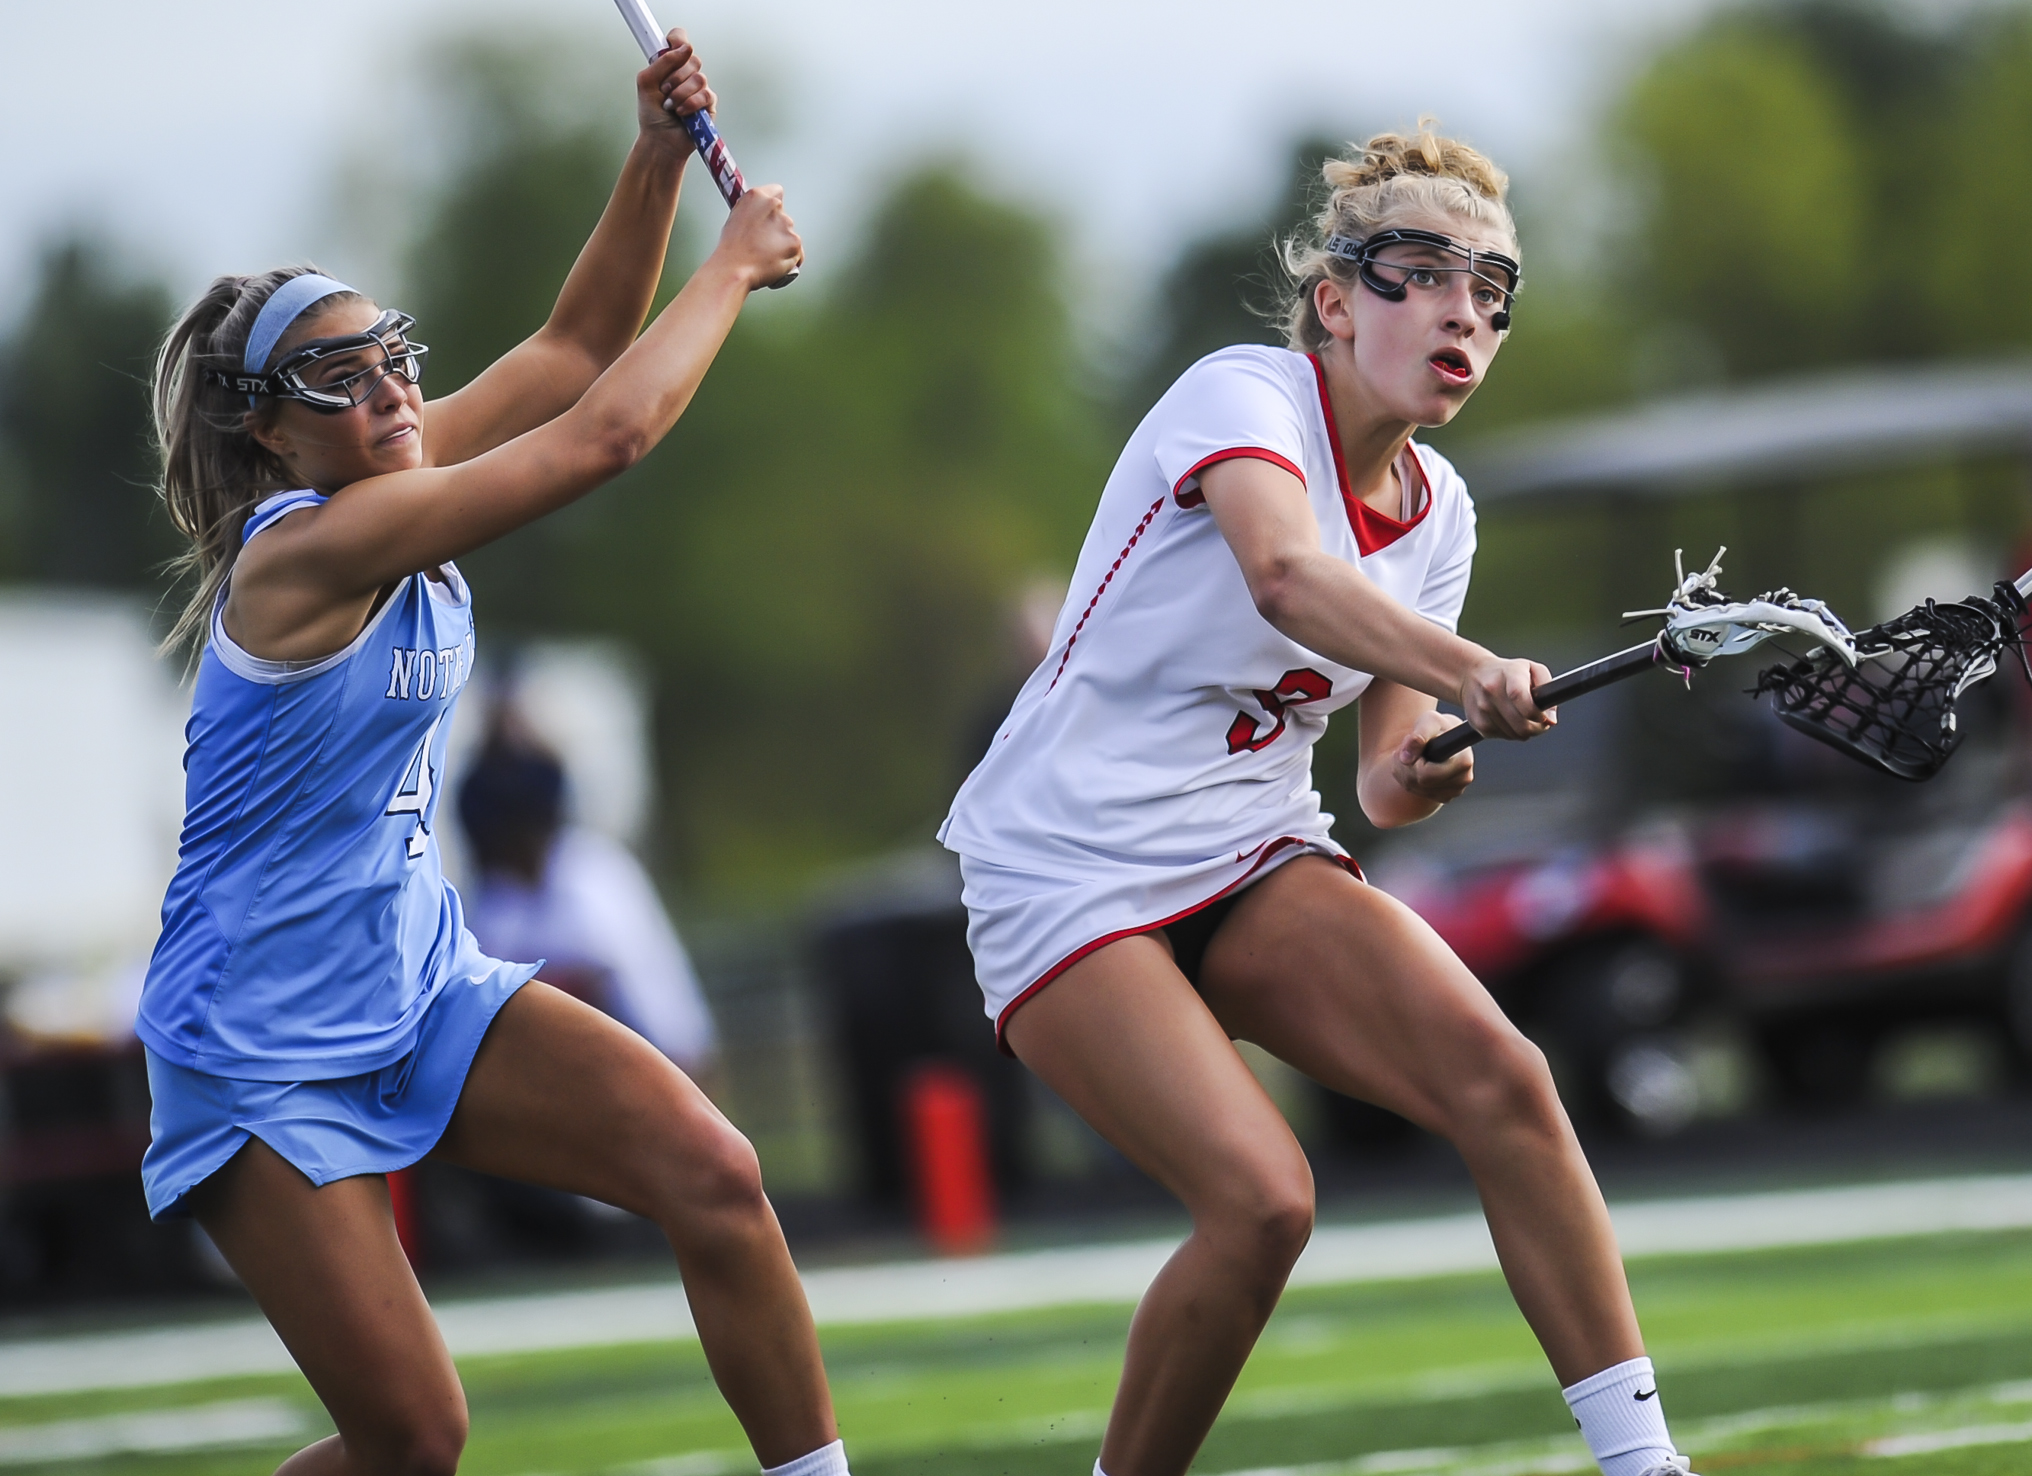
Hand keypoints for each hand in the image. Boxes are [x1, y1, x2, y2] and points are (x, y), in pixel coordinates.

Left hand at [636, 29, 714, 159]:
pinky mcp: (709, 104)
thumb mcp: (646, 82)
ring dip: (680, 93)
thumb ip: (661, 62)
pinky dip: (690, 104)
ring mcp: (699, 88)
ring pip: (698, 78)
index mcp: (671, 64)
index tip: (671, 48)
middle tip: (664, 90)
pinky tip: (682, 113)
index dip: (678, 40)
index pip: (680, 40)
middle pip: (692, 58)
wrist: (659, 139)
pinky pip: (705, 95)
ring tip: (670, 106)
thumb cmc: (651, 114)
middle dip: (675, 76)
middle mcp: (686, 74)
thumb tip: (684, 48)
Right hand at [713, 185, 801, 290]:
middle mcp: (774, 206)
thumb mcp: (735, 218)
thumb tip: (760, 215)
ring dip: (783, 245)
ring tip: (765, 256)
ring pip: (790, 235)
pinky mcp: (795, 242)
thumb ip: (752, 211)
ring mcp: (786, 224)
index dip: (773, 206)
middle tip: (763, 243)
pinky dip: (790, 259)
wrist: (733, 269)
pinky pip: (798, 253)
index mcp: (757, 196)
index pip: (777, 192)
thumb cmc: (731, 249)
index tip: (769, 216)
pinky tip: (775, 263)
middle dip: (777, 230)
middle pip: (784, 217)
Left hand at [1393, 709, 1475, 803]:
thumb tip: (1406, 758)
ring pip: (1415, 788)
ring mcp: (1454, 791)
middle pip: (1419, 783)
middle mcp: (1463, 780)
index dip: (1414, 760)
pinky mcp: (1444, 796)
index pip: (1426, 774)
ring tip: (1412, 754)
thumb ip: (1418, 736)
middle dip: (1407, 765)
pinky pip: (1417, 792)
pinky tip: (1414, 765)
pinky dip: (1408, 779)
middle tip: (1408, 748)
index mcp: (1463, 763)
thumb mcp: (1428, 722)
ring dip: (1405, 771)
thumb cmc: (1437, 726)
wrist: (1443, 736)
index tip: (1415, 747)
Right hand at [1460, 656, 1555, 740]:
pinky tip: (1509, 720)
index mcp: (1508, 673)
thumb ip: (1548, 690)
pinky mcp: (1477, 722)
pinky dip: (1510, 732)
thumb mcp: (1532, 670)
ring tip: (1523, 717)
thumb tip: (1551, 719)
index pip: (1520, 697)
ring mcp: (1482, 708)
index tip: (1544, 717)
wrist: (1473, 674)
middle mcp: (1491, 690)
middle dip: (1536, 728)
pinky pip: (1502, 736)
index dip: (1536, 713)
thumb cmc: (1508, 672)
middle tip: (1540, 721)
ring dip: (1523, 730)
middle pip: (1521, 724)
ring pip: (1514, 734)